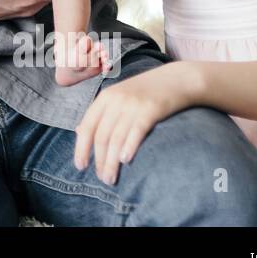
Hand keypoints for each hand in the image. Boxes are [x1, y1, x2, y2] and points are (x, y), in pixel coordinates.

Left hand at [73, 64, 193, 185]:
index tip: (80, 166)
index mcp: (105, 98)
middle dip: (100, 160)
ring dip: (112, 161)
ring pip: (116, 138)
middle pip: (102, 136)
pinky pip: (136, 130)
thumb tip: (78, 131)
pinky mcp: (151, 109)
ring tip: (111, 178)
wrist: (178, 79)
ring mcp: (133, 104)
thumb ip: (100, 113)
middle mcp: (116, 100)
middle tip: (103, 178)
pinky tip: (125, 160)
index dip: (81, 148)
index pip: (87, 126)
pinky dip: (129, 146)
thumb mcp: (118, 97)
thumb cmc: (146, 92)